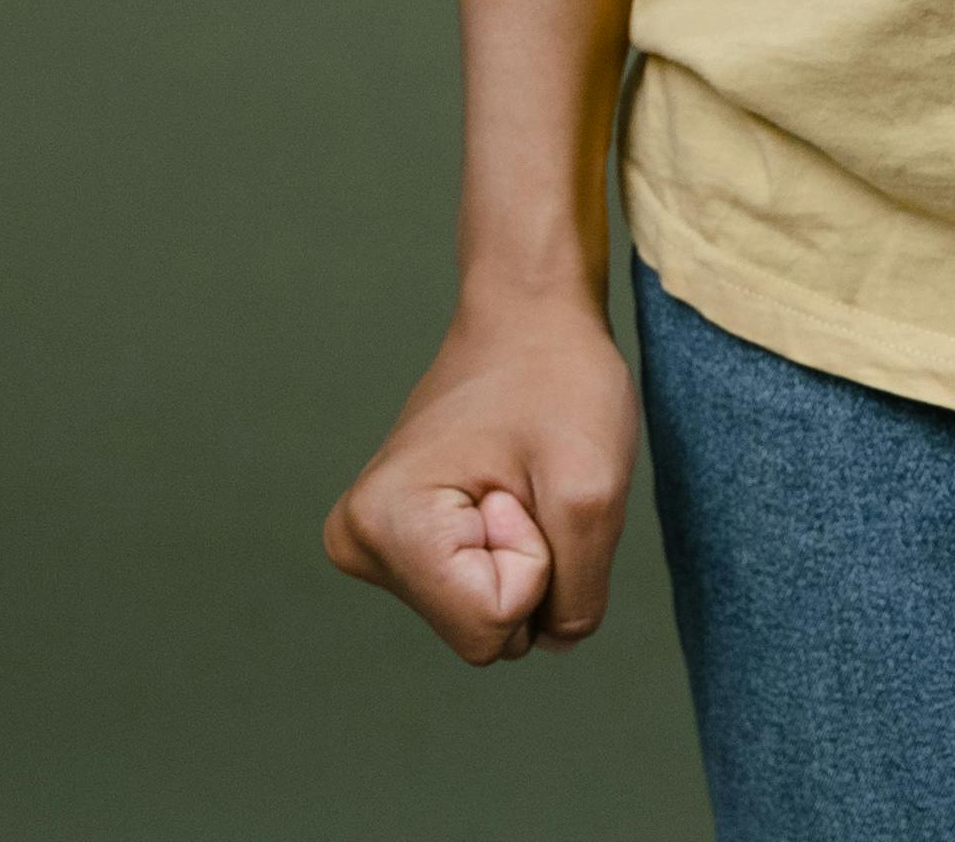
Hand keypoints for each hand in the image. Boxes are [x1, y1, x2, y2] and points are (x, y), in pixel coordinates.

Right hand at [323, 283, 640, 665]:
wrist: (531, 313)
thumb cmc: (559, 380)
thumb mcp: (594, 491)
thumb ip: (576, 598)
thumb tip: (548, 640)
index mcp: (385, 525)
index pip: (493, 626)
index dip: (537, 561)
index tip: (524, 483)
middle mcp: (360, 542)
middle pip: (485, 630)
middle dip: (532, 564)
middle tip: (524, 479)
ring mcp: (376, 543)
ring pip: (487, 614)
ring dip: (528, 554)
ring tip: (516, 478)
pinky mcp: (402, 540)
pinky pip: (483, 591)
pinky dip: (516, 549)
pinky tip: (505, 488)